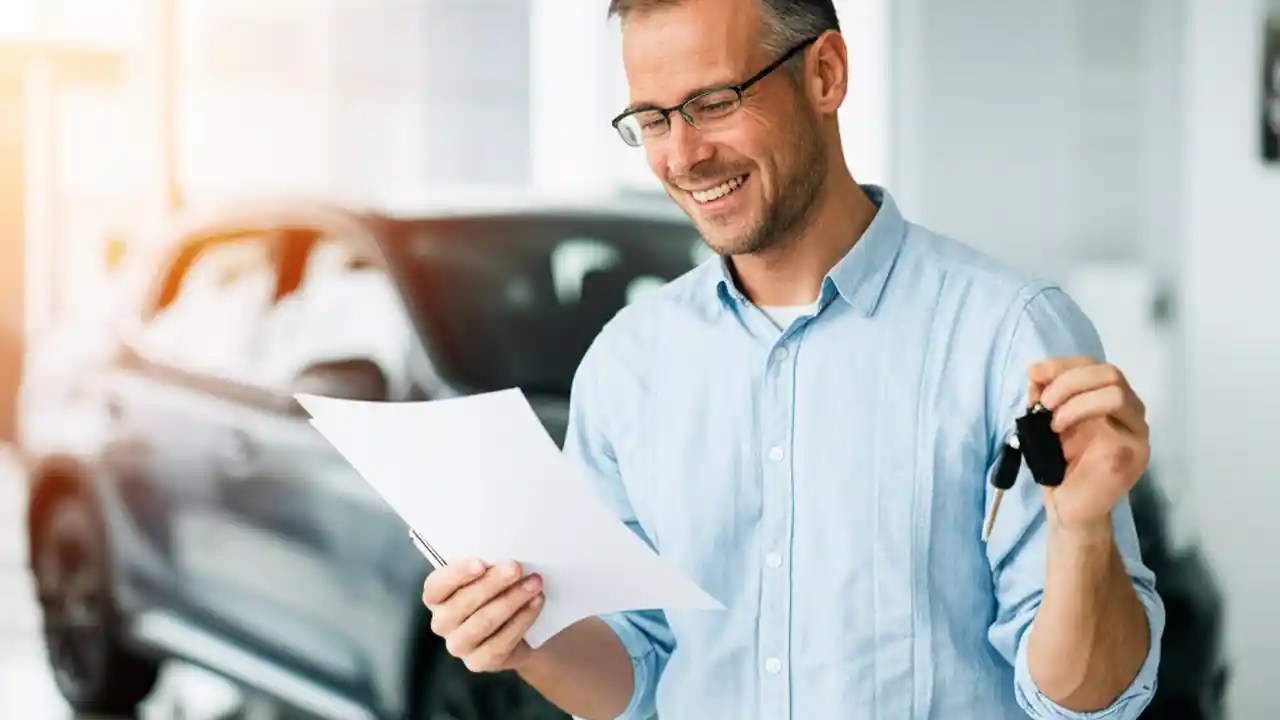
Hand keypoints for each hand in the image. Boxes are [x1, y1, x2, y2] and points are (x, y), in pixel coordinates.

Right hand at [421, 558, 544, 672]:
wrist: (519, 627)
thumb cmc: (498, 591)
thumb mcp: (488, 576)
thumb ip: (487, 566)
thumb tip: (503, 557)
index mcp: (436, 597)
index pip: (436, 586)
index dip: (456, 574)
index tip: (481, 563)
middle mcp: (441, 623)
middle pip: (463, 603)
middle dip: (493, 583)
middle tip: (517, 568)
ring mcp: (458, 645)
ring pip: (484, 622)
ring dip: (512, 600)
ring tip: (534, 584)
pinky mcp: (480, 662)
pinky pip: (501, 641)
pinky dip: (522, 619)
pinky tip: (536, 603)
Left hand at [1029, 356, 1149, 533]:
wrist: (1067, 504)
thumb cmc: (1058, 463)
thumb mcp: (1045, 422)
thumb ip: (1044, 397)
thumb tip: (1036, 373)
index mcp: (1107, 398)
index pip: (1093, 366)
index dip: (1062, 364)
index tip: (1034, 374)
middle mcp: (1129, 409)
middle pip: (1109, 373)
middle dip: (1069, 381)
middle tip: (1044, 403)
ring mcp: (1136, 430)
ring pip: (1117, 392)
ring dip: (1077, 400)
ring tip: (1054, 421)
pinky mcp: (1136, 451)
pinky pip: (1118, 425)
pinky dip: (1083, 419)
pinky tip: (1061, 436)